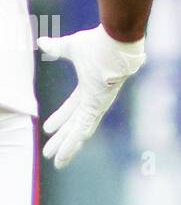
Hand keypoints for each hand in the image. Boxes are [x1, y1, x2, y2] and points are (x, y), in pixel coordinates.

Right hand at [35, 24, 145, 167]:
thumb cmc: (98, 43)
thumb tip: (42, 42)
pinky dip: (71, 143)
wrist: (115, 44)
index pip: (72, 108)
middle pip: (74, 125)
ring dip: (67, 147)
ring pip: (79, 132)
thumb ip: (56, 47)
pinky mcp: (96, 108)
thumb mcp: (70, 48)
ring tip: (56, 162)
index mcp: (90, 88)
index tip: (49, 128)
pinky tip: (63, 155)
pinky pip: (81, 130)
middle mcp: (95, 100)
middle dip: (62, 139)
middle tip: (50, 152)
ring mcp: (96, 106)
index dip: (60, 118)